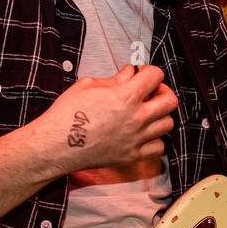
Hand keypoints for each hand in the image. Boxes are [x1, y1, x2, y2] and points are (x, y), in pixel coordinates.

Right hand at [28, 64, 177, 176]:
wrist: (56, 145)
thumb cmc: (66, 115)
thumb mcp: (88, 86)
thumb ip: (114, 79)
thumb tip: (129, 73)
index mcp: (125, 96)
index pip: (156, 75)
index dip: (150, 71)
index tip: (142, 75)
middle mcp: (136, 118)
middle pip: (170, 100)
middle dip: (162, 92)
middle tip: (150, 93)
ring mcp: (136, 139)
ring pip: (168, 124)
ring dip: (160, 116)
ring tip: (146, 114)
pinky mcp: (132, 156)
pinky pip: (159, 147)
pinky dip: (155, 140)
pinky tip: (143, 135)